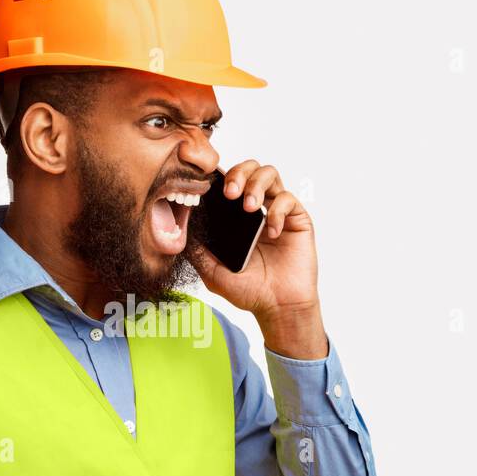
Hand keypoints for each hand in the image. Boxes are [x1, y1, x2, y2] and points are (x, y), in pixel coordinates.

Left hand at [187, 160, 327, 358]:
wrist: (278, 307)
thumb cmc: (249, 291)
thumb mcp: (212, 272)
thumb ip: (197, 250)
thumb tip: (180, 227)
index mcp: (236, 217)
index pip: (228, 182)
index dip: (219, 177)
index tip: (208, 188)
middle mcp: (257, 209)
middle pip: (250, 168)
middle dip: (238, 173)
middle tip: (230, 193)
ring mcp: (277, 212)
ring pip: (270, 174)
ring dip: (256, 184)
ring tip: (249, 207)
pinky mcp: (296, 219)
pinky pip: (288, 199)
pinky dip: (277, 211)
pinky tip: (271, 232)